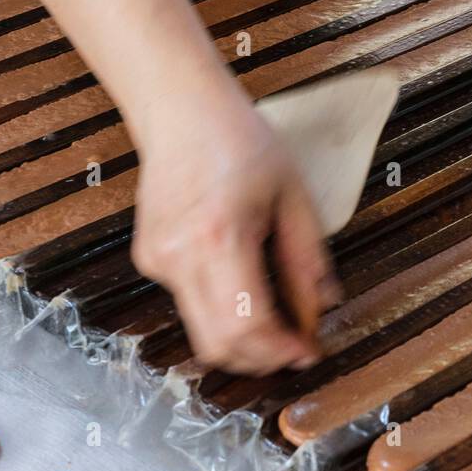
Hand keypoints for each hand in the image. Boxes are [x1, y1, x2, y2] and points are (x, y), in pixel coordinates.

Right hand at [129, 91, 341, 375]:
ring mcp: (157, 262)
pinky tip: (243, 284)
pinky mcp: (149, 261)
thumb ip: (308, 259)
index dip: (280, 351)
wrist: (182, 112)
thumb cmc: (241, 143)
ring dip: (242, 341)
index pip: (246, 326)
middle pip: (218, 345)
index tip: (308, 351)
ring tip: (278, 322)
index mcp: (221, 237)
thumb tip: (322, 309)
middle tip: (296, 347)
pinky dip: (222, 312)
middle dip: (262, 358)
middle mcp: (180, 257)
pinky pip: (189, 305)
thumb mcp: (293, 196)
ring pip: (201, 332)